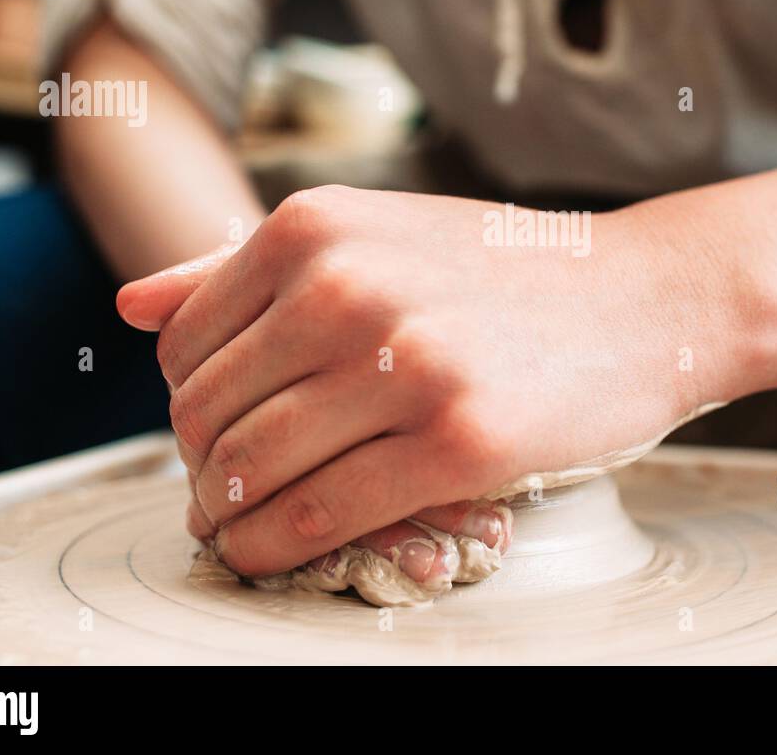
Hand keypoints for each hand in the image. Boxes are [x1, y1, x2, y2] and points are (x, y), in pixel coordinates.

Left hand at [118, 185, 728, 578]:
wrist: (644, 297)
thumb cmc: (506, 272)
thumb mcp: (376, 235)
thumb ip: (244, 269)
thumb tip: (132, 309)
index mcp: (316, 227)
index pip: (185, 342)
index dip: (186, 403)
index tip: (211, 433)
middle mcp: (348, 284)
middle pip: (205, 410)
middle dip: (199, 466)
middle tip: (219, 492)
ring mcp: (406, 362)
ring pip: (249, 466)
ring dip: (225, 515)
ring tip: (236, 525)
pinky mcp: (458, 441)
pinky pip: (318, 512)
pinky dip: (273, 546)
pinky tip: (271, 550)